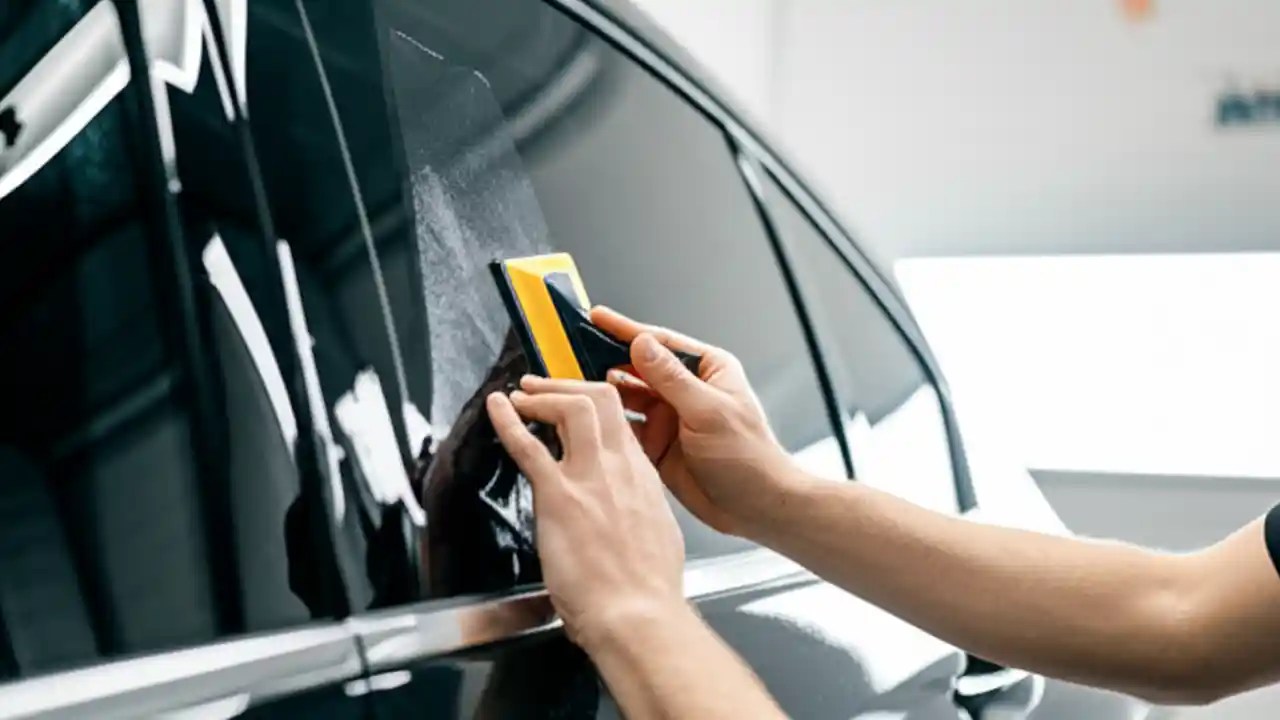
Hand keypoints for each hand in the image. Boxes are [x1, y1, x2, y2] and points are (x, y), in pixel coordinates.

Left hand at [486, 380, 685, 649]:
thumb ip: (640, 512)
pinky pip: (529, 446)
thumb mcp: (657, 535)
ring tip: (521, 396)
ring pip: (571, 407)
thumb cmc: (647, 590)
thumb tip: (629, 515)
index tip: (577, 401)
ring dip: (541, 396)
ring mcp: (590, 477)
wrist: (638, 615)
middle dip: (565, 386)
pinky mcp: (559, 496)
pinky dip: (507, 421)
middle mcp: (619, 467)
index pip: (620, 420)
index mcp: (642, 477)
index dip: (595, 402)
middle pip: (598, 399)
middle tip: (542, 388)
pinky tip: (496, 409)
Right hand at [590, 307, 794, 536]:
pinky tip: (588, 420)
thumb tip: (642, 343)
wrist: (756, 509)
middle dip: (606, 361)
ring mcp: (670, 418)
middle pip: (637, 368)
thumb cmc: (751, 459)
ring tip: (572, 387)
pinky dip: (607, 424)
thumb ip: (671, 379)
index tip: (597, 318)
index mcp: (708, 370)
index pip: (659, 342)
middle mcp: (686, 391)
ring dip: (602, 393)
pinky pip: (625, 429)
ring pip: (627, 398)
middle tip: (571, 354)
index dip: (626, 330)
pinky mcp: (658, 446)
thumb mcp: (709, 412)